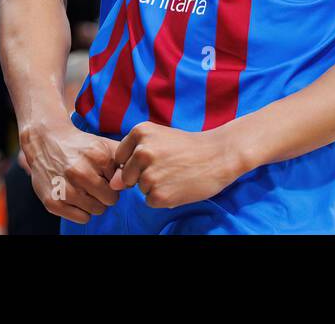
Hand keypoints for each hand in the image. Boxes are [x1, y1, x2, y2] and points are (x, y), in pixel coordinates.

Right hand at [19, 118, 119, 223]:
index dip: (112, 180)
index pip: (120, 184)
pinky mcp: (53, 201)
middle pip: (110, 200)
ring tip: (82, 187)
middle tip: (93, 182)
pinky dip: (80, 211)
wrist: (45, 142)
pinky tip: (73, 195)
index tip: (101, 172)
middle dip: (105, 193)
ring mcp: (65, 188)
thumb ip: (123, 161)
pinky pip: (82, 218)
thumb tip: (133, 179)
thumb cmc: (79, 147)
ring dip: (93, 202)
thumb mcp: (103, 145)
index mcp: (97, 156)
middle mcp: (80, 172)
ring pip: (96, 210)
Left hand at [111, 121, 243, 208]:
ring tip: (176, 174)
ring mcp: (150, 174)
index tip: (158, 157)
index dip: (137, 162)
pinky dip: (163, 197)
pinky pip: (150, 201)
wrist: (220, 155)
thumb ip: (132, 159)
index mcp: (140, 132)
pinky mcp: (159, 195)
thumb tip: (114, 184)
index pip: (121, 157)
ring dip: (155, 186)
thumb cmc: (189, 147)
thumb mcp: (159, 140)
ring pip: (140, 188)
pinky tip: (178, 185)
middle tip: (169, 166)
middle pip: (128, 175)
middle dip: (143, 175)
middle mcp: (141, 152)